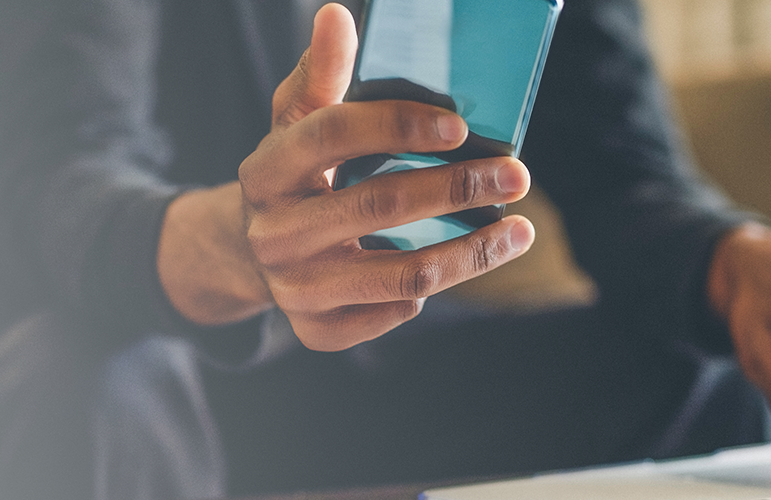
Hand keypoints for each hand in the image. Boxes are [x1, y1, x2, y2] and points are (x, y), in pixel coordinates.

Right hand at [157, 4, 533, 349]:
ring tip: (520, 230)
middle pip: (379, 205)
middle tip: (517, 176)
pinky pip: (390, 313)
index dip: (398, 125)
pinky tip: (455, 265)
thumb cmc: (297, 172)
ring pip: (403, 275)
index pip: (332, 135)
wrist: (250, 251)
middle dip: (459, 188)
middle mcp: (273, 233)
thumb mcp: (298, 120)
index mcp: (265, 169)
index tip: (460, 125)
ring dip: (473, 252)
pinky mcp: (315, 330)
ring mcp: (294, 288)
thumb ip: (322, 71)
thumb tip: (336, 15)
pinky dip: (428, 293)